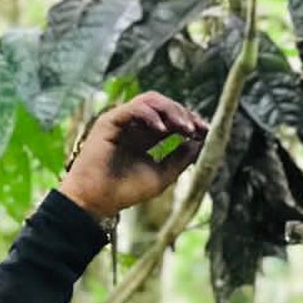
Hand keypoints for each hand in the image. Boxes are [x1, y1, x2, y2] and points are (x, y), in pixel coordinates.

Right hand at [58, 93, 207, 221]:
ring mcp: (122, 121)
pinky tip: (163, 130)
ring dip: (171, 110)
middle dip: (183, 114)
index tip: (205, 130)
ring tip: (184, 127)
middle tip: (197, 127)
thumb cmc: (125, 191)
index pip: (171, 119)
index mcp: (146, 137)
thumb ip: (180, 159)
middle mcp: (135, 125)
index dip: (189, 120)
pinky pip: (134, 108)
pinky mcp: (109, 121)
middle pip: (164, 106)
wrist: (97, 202)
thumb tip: (199, 142)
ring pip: (150, 100)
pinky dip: (151, 115)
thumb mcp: (162, 176)